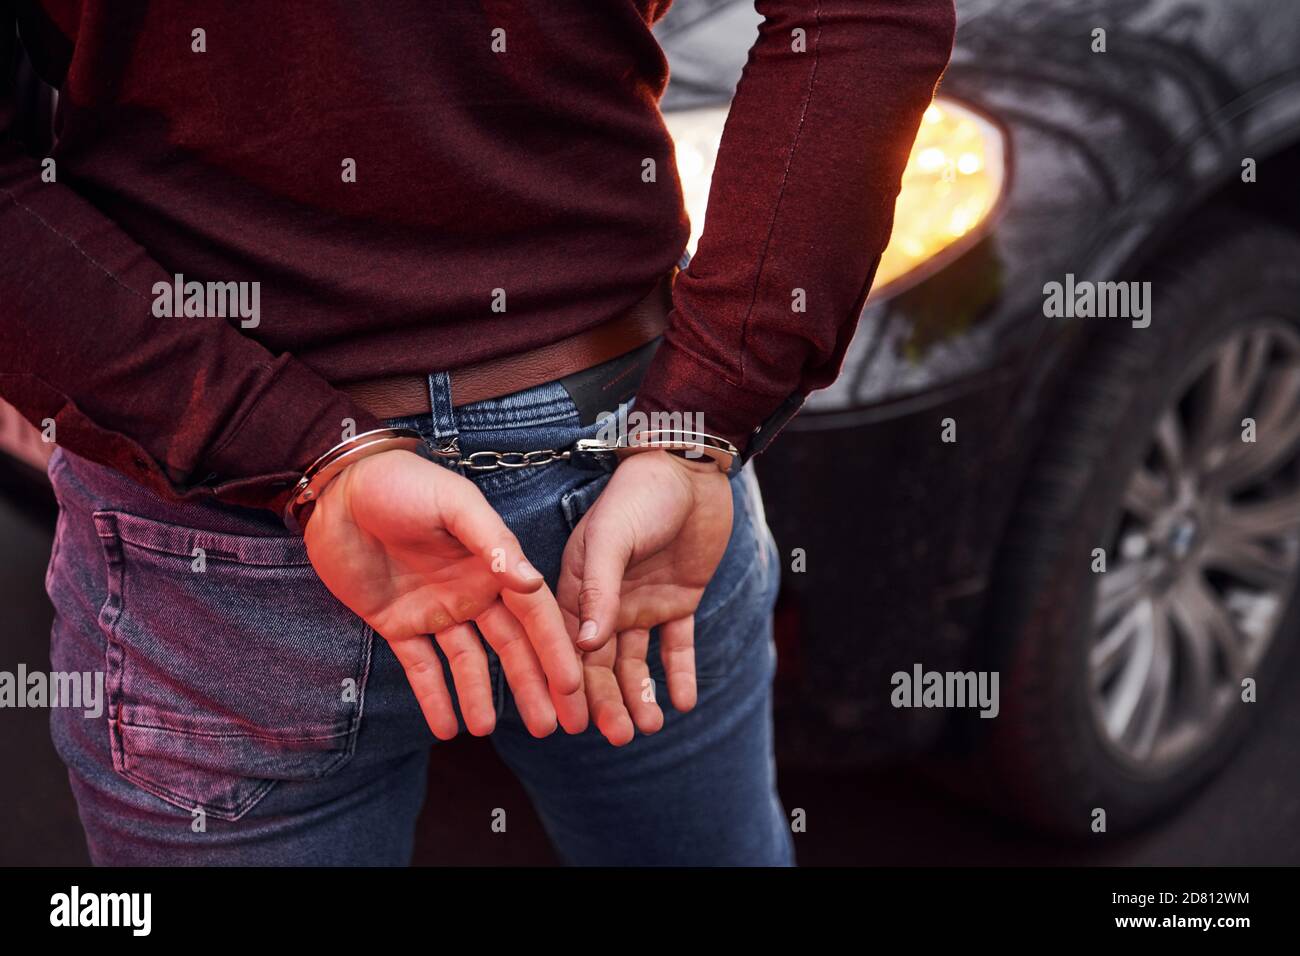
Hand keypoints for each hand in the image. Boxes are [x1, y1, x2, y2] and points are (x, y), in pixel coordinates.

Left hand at [304, 449, 586, 739]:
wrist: (337, 488)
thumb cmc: (401, 483)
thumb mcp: (452, 504)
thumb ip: (491, 541)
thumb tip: (529, 582)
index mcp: (492, 564)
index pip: (534, 614)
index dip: (554, 650)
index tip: (572, 685)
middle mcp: (471, 591)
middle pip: (510, 647)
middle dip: (532, 686)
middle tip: (551, 727)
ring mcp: (436, 610)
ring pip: (469, 663)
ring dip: (480, 696)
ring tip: (486, 730)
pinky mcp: (397, 623)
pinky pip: (421, 667)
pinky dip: (434, 697)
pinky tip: (446, 728)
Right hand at [558, 450, 731, 744]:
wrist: (692, 470)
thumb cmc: (640, 494)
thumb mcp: (612, 538)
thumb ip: (598, 590)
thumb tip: (586, 647)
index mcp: (576, 585)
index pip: (567, 645)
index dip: (569, 683)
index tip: (572, 722)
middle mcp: (605, 601)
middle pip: (602, 662)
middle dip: (607, 701)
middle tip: (617, 738)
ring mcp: (642, 602)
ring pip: (636, 662)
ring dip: (640, 696)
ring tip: (649, 729)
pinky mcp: (678, 601)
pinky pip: (677, 647)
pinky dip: (679, 675)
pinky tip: (683, 703)